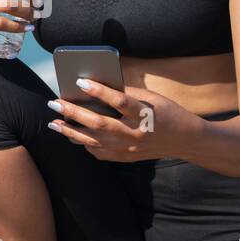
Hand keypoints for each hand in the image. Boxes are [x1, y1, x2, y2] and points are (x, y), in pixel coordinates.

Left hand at [46, 79, 204, 162]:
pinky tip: (73, 136)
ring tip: (54, 123)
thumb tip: (97, 85)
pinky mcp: (127, 158)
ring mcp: (130, 149)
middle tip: (55, 103)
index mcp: (145, 113)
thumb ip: (127, 92)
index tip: (80, 82)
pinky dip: (85, 144)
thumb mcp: (152, 97)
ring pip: (95, 141)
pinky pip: (100, 153)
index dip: (100, 91)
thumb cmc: (166, 112)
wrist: (185, 139)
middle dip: (74, 113)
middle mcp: (136, 134)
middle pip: (100, 124)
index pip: (120, 101)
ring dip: (71, 132)